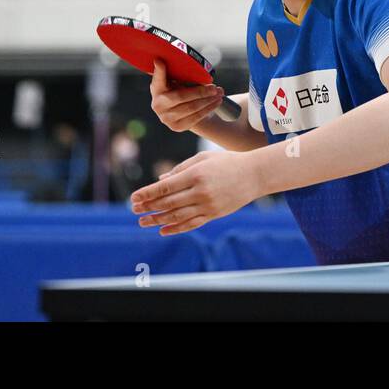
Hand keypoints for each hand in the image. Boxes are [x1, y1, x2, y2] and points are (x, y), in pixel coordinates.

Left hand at [130, 150, 259, 234]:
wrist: (254, 175)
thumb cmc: (226, 162)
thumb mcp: (202, 158)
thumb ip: (180, 169)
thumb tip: (160, 181)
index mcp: (195, 174)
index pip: (165, 187)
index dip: (147, 194)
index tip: (134, 198)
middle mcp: (200, 191)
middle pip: (168, 203)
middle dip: (148, 207)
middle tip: (134, 210)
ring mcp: (207, 205)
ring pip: (177, 216)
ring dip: (158, 220)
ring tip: (144, 222)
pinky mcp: (214, 214)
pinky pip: (191, 224)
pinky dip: (175, 228)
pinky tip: (163, 230)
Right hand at [149, 57, 224, 132]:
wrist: (180, 113)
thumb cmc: (179, 91)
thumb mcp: (176, 81)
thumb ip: (180, 74)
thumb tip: (193, 68)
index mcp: (156, 89)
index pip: (158, 79)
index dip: (159, 71)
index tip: (160, 61)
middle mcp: (158, 105)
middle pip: (182, 96)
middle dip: (201, 91)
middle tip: (214, 87)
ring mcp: (166, 118)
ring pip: (192, 108)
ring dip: (208, 100)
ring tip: (219, 93)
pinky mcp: (176, 127)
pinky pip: (196, 117)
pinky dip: (208, 109)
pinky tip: (216, 102)